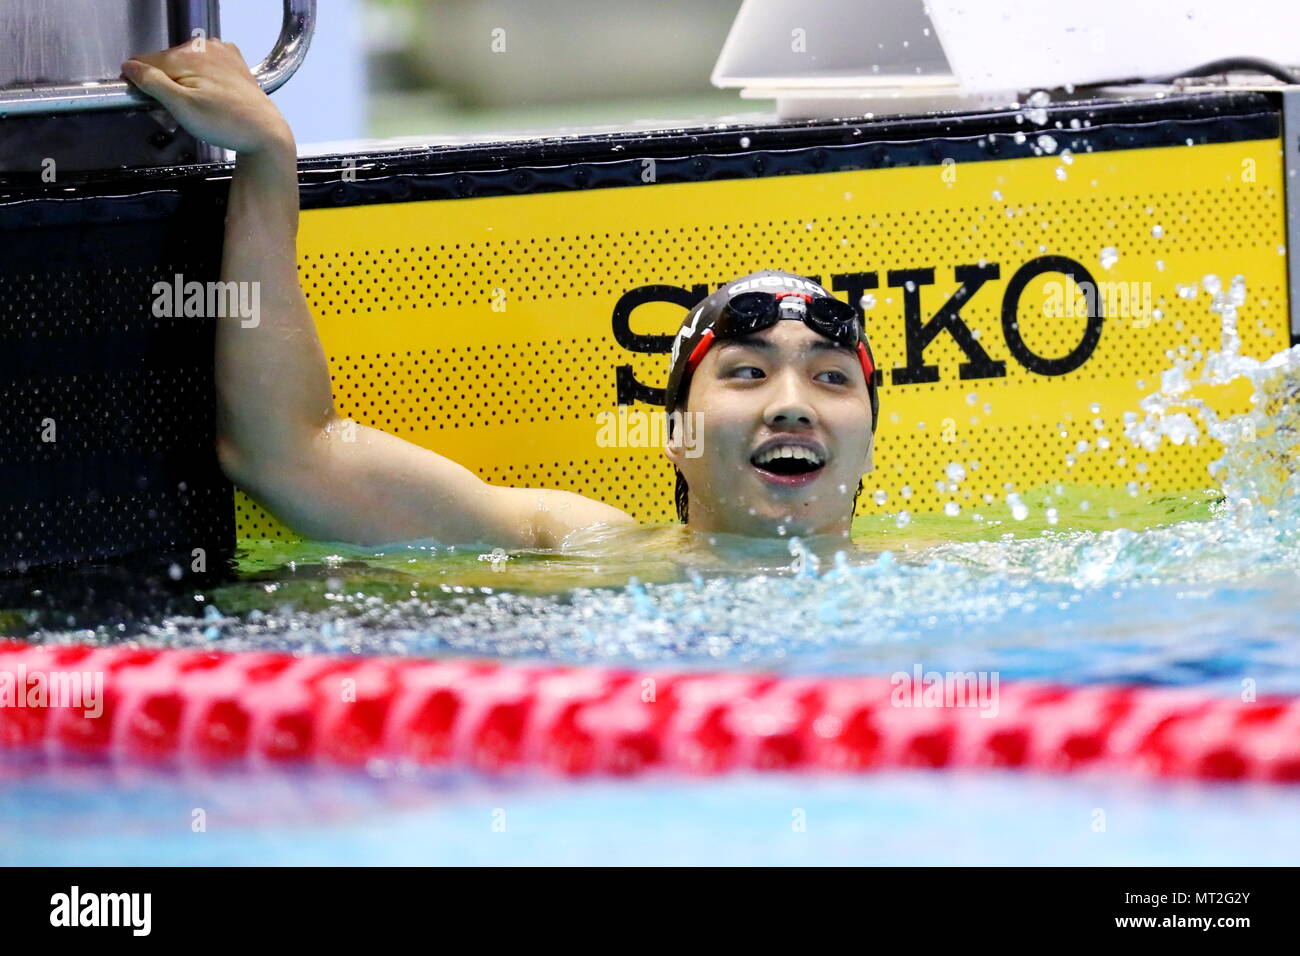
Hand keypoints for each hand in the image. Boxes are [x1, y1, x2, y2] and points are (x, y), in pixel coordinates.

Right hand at [122, 39, 293, 154]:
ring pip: (184, 65)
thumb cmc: (227, 123)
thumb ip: (152, 83)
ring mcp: (220, 52)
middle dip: (166, 87)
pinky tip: (210, 98)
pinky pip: (203, 67)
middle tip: (180, 112)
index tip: (151, 103)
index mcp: (187, 54)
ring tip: (199, 108)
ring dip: (183, 84)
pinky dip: (201, 80)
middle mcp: (204, 46)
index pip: (145, 62)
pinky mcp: (231, 61)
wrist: (265, 133)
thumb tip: (129, 67)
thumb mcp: (181, 107)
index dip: (143, 85)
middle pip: (165, 63)